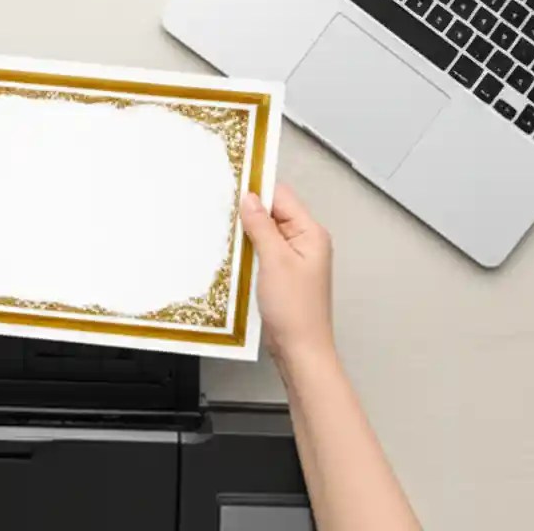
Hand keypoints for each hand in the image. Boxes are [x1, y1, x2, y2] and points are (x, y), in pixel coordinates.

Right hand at [240, 183, 334, 362]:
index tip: (233, 185)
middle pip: (274, 213)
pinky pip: (263, 251)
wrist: (300, 350)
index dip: (258, 190)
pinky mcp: (283, 274)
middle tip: (222, 211)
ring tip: (226, 233)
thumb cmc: (295, 311)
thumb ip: (261, 226)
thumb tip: (249, 199)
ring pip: (266, 233)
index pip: (282, 197)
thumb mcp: (274, 260)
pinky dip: (249, 250)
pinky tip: (234, 254)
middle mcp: (305, 242)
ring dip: (247, 233)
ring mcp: (294, 259)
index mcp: (311, 233)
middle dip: (249, 212)